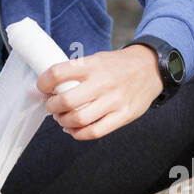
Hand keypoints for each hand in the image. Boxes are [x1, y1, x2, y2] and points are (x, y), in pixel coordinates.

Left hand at [35, 46, 163, 140]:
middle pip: (66, 101)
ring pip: (79, 120)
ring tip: (61, 118)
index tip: (41, 87)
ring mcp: (115, 101)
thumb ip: (75, 71)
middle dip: (52, 106)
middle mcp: (103, 83)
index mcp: (93, 65)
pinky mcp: (123, 116)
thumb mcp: (97, 59)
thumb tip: (45, 87)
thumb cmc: (117, 65)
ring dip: (63, 121)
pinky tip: (72, 129)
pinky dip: (78, 134)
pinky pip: (95, 132)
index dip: (43, 83)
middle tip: (51, 105)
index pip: (58, 73)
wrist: (151, 68)